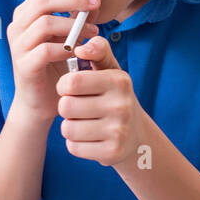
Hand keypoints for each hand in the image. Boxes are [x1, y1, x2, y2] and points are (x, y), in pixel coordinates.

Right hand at [7, 0, 100, 123]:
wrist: (42, 101)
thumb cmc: (57, 65)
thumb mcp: (69, 36)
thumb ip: (79, 18)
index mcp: (27, 14)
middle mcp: (18, 26)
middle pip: (44, 0)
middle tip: (96, 4)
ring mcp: (18, 46)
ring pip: (44, 23)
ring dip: (73, 25)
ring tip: (93, 30)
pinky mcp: (23, 66)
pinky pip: (44, 50)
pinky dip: (65, 48)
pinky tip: (80, 50)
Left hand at [55, 34, 147, 167]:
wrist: (135, 134)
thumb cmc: (114, 96)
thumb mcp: (109, 70)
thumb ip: (98, 50)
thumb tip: (81, 46)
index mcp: (119, 81)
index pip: (72, 82)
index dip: (64, 86)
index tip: (71, 88)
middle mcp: (122, 106)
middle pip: (66, 106)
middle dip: (66, 107)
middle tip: (79, 108)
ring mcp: (119, 131)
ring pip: (68, 129)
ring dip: (70, 126)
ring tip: (84, 123)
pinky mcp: (112, 153)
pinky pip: (74, 147)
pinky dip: (76, 144)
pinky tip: (90, 139)